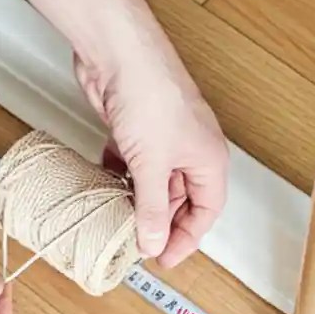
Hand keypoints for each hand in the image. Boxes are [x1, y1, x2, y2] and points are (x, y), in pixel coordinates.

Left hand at [74, 49, 228, 267]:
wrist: (120, 55)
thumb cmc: (152, 96)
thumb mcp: (152, 166)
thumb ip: (151, 210)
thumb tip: (152, 243)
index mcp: (209, 160)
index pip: (205, 212)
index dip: (186, 239)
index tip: (163, 258)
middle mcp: (190, 151)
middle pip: (178, 200)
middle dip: (157, 223)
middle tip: (134, 243)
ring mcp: (163, 139)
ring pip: (153, 183)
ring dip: (136, 202)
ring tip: (118, 221)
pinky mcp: (136, 129)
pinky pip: (132, 164)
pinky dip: (119, 178)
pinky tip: (105, 188)